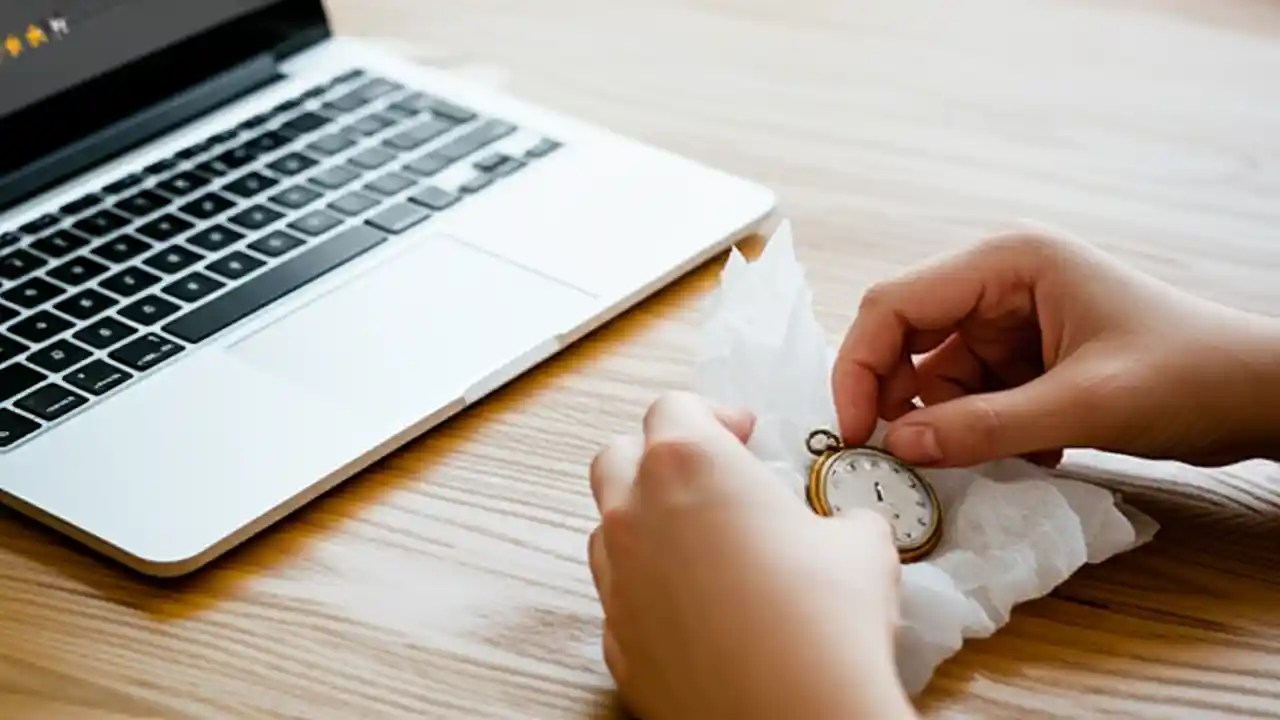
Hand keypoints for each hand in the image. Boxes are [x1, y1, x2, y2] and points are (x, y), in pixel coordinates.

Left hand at [588, 392, 915, 719]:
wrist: (794, 719)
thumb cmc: (823, 626)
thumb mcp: (862, 548)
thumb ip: (842, 521)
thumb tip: (848, 532)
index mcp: (688, 464)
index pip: (675, 407)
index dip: (713, 414)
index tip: (740, 432)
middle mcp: (635, 513)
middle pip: (621, 455)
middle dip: (660, 455)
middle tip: (709, 475)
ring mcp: (617, 579)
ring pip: (609, 525)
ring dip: (646, 521)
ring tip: (703, 543)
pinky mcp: (615, 641)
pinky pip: (621, 595)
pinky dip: (649, 589)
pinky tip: (697, 608)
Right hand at [833, 224, 1279, 467]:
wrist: (1261, 395)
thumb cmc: (1188, 376)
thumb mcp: (1084, 406)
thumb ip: (985, 427)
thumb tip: (897, 448)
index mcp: (1006, 262)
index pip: (895, 306)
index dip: (861, 367)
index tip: (855, 434)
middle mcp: (999, 284)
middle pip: (907, 341)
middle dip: (902, 401)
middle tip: (903, 460)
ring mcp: (1012, 323)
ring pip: (938, 380)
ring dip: (955, 425)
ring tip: (1010, 453)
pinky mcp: (1027, 360)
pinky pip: (972, 399)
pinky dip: (987, 432)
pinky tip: (1040, 449)